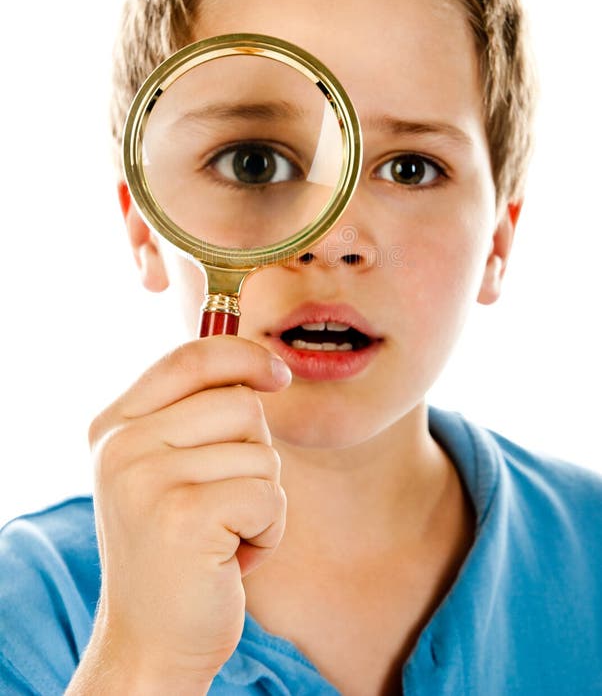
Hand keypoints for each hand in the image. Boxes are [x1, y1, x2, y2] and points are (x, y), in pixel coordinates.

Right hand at [80, 337, 290, 692]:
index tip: (278, 375)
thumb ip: (194, 415)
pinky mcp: (183, 516)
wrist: (151, 644)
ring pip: (261, 452)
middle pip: (240, 403)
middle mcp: (121, 445)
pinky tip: (232, 559)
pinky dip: (269, 530)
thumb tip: (261, 366)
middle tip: (225, 502)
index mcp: (114, 425)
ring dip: (263, 497)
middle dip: (255, 454)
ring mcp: (147, 479)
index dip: (244, 355)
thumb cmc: (176, 552)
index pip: (191, 356)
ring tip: (224, 534)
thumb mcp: (166, 470)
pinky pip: (269, 495)